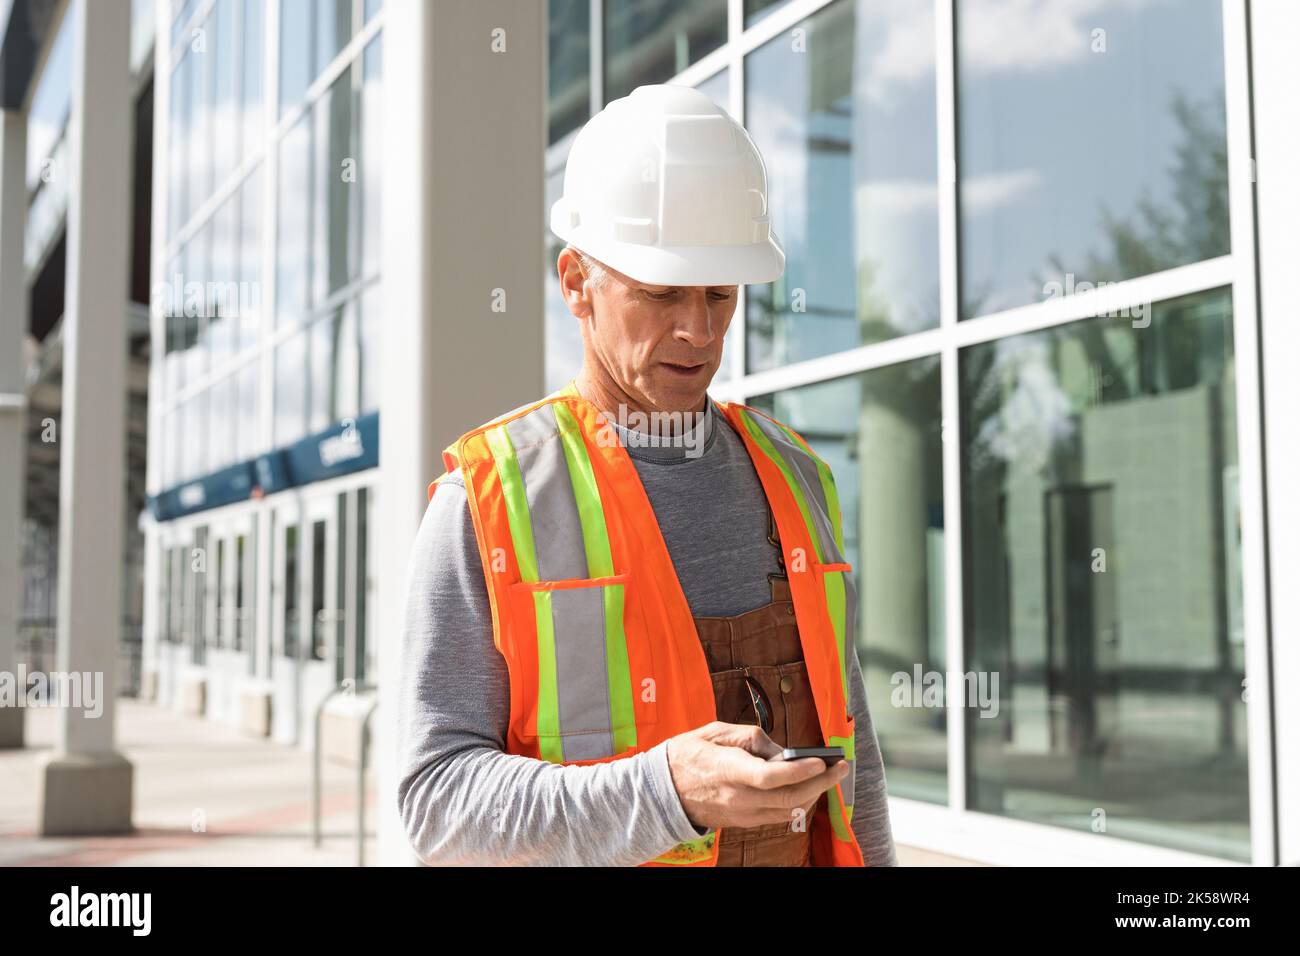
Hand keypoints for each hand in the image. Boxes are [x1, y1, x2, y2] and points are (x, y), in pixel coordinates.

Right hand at [664, 721, 850, 830]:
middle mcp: (738, 797)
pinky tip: (807, 788)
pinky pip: (779, 816)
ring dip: (814, 794)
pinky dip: (798, 802)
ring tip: (828, 776)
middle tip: (840, 768)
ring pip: (789, 811)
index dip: (800, 771)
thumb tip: (782, 750)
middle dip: (821, 783)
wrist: (663, 790)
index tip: (822, 761)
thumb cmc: (688, 754)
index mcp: (728, 770)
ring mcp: (742, 813)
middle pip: (789, 798)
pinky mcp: (744, 821)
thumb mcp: (716, 731)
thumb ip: (752, 737)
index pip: (771, 777)